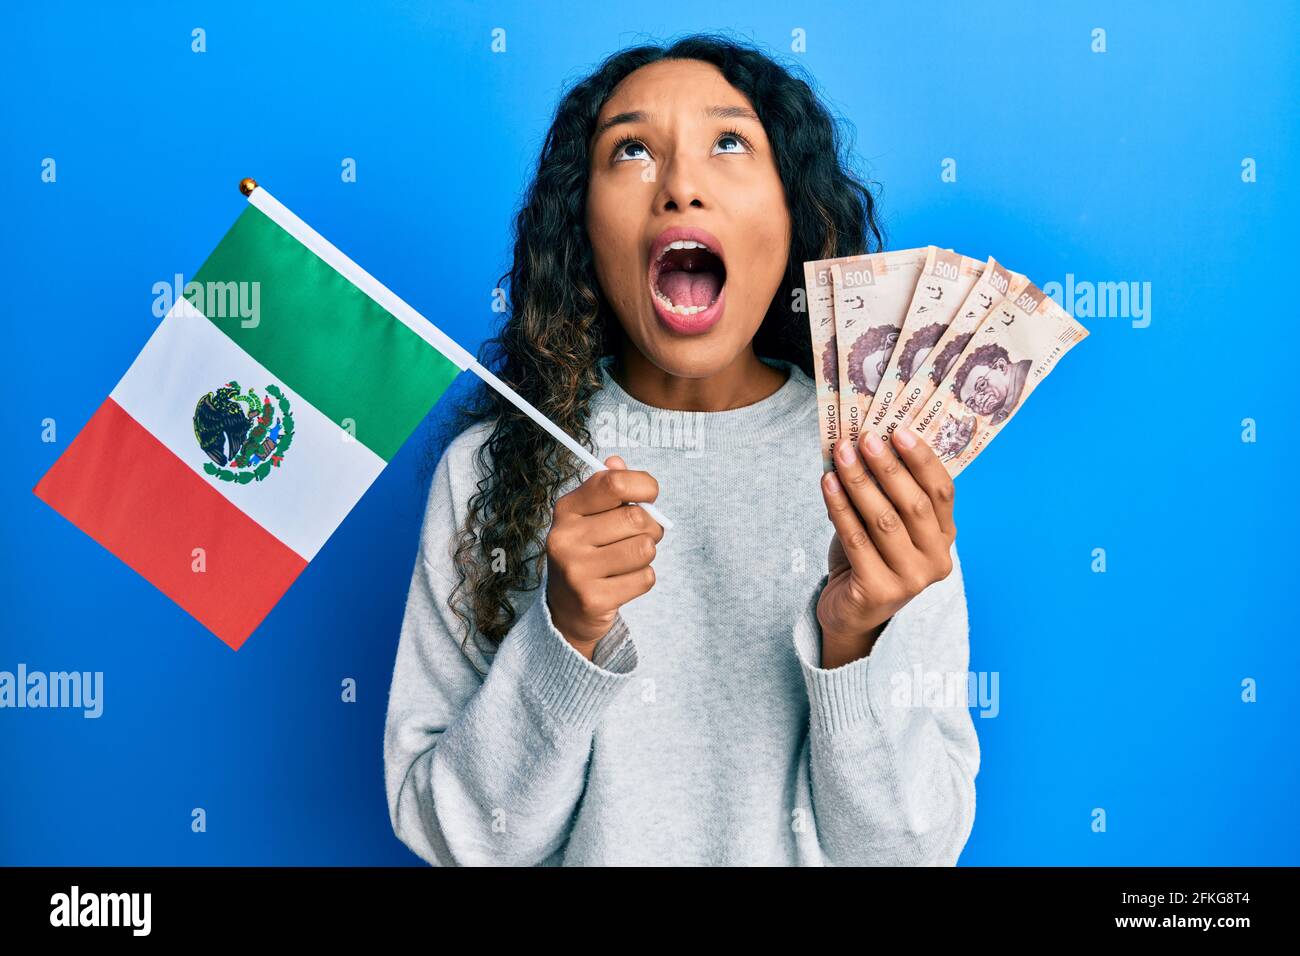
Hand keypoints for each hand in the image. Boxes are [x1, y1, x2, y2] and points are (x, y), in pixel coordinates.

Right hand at [546, 455, 662, 651]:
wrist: (565, 609)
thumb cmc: (587, 552)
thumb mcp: (588, 517)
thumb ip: (606, 488)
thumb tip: (617, 461)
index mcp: (566, 509)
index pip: (613, 483)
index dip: (643, 485)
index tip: (649, 495)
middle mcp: (566, 538)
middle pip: (636, 518)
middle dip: (651, 526)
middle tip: (643, 535)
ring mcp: (576, 571)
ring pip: (644, 549)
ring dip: (647, 553)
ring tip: (631, 558)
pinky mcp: (593, 599)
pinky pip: (644, 578)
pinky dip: (643, 578)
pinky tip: (624, 581)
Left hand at [816, 427, 956, 667]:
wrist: (850, 612)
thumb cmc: (868, 558)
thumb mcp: (885, 524)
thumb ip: (885, 491)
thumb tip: (865, 442)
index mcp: (945, 537)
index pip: (942, 491)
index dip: (921, 459)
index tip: (899, 430)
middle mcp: (936, 560)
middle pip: (913, 503)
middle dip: (887, 466)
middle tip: (865, 437)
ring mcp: (911, 579)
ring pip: (883, 519)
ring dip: (859, 482)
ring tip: (841, 454)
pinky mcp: (879, 592)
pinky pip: (856, 539)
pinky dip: (840, 507)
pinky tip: (827, 483)